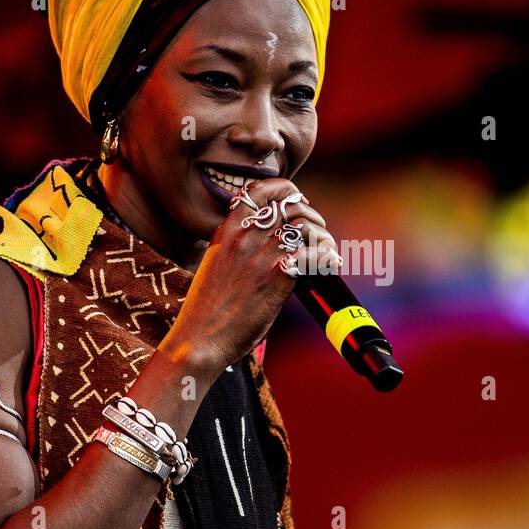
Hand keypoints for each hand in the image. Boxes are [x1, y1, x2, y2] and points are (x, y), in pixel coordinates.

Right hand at [162, 178, 340, 372]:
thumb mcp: (216, 265)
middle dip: (310, 214)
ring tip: (325, 248)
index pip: (261, 190)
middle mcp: (245, 236)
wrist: (198, 338)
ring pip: (305, 225)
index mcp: (228, 230)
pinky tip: (330, 264)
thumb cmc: (207, 310)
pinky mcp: (277, 276)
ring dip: (321, 234)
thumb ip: (238, 248)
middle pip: (290, 204)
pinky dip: (326, 256)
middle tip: (314, 231)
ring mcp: (261, 255)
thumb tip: (265, 243)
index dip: (286, 190)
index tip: (295, 202)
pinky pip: (312, 253)